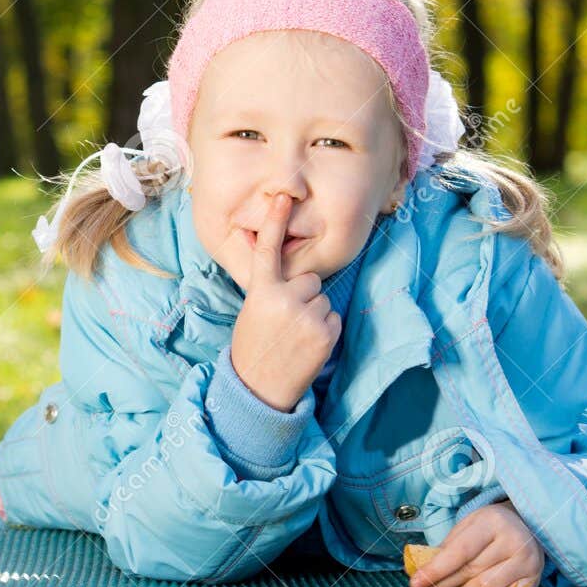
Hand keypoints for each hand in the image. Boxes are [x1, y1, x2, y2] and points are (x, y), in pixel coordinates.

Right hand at [227, 193, 341, 412]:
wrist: (258, 388)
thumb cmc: (253, 347)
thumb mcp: (252, 312)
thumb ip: (272, 292)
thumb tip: (300, 282)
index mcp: (261, 292)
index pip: (268, 250)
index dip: (274, 222)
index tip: (282, 198)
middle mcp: (285, 299)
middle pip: (309, 279)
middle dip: (302, 295)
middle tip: (285, 320)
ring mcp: (308, 316)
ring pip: (322, 298)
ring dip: (314, 313)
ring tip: (295, 335)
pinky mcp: (326, 333)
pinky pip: (333, 317)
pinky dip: (325, 329)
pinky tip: (307, 344)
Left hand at [404, 499, 544, 586]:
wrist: (527, 528)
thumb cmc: (488, 531)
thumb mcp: (465, 530)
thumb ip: (442, 553)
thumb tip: (416, 583)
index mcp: (492, 521)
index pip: (460, 551)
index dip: (436, 570)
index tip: (414, 584)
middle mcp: (515, 541)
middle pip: (470, 572)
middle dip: (440, 585)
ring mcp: (529, 562)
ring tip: (455, 585)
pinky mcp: (534, 582)